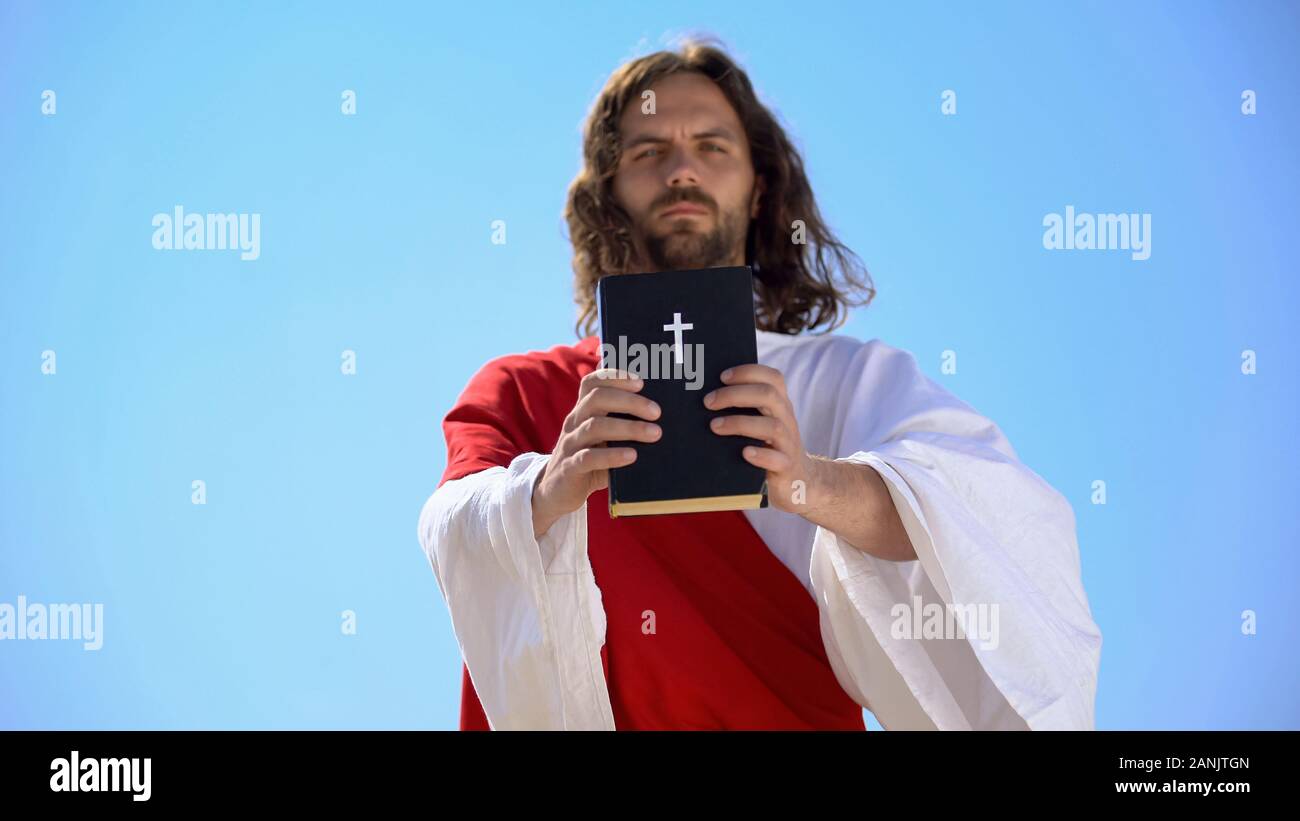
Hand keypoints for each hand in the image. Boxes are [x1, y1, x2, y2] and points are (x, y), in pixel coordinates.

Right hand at [531, 368, 661, 537]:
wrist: (556, 492)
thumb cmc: (590, 462)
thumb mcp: (603, 441)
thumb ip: (622, 427)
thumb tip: (660, 421)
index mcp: (582, 411)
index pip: (592, 384)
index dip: (614, 377)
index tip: (640, 381)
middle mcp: (574, 423)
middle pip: (597, 399)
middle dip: (629, 402)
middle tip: (657, 412)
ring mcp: (570, 445)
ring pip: (595, 426)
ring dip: (628, 427)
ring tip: (654, 433)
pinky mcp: (569, 468)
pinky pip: (588, 458)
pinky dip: (611, 455)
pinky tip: (632, 456)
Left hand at [703, 364, 815, 512]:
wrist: (798, 479)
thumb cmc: (768, 446)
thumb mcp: (762, 422)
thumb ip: (745, 407)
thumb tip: (707, 396)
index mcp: (780, 404)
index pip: (772, 377)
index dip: (748, 372)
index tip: (722, 376)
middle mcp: (787, 419)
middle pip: (768, 395)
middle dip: (735, 395)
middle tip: (708, 402)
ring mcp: (788, 443)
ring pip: (772, 426)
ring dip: (740, 423)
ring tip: (715, 426)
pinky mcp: (787, 467)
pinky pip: (778, 459)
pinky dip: (761, 454)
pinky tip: (744, 452)